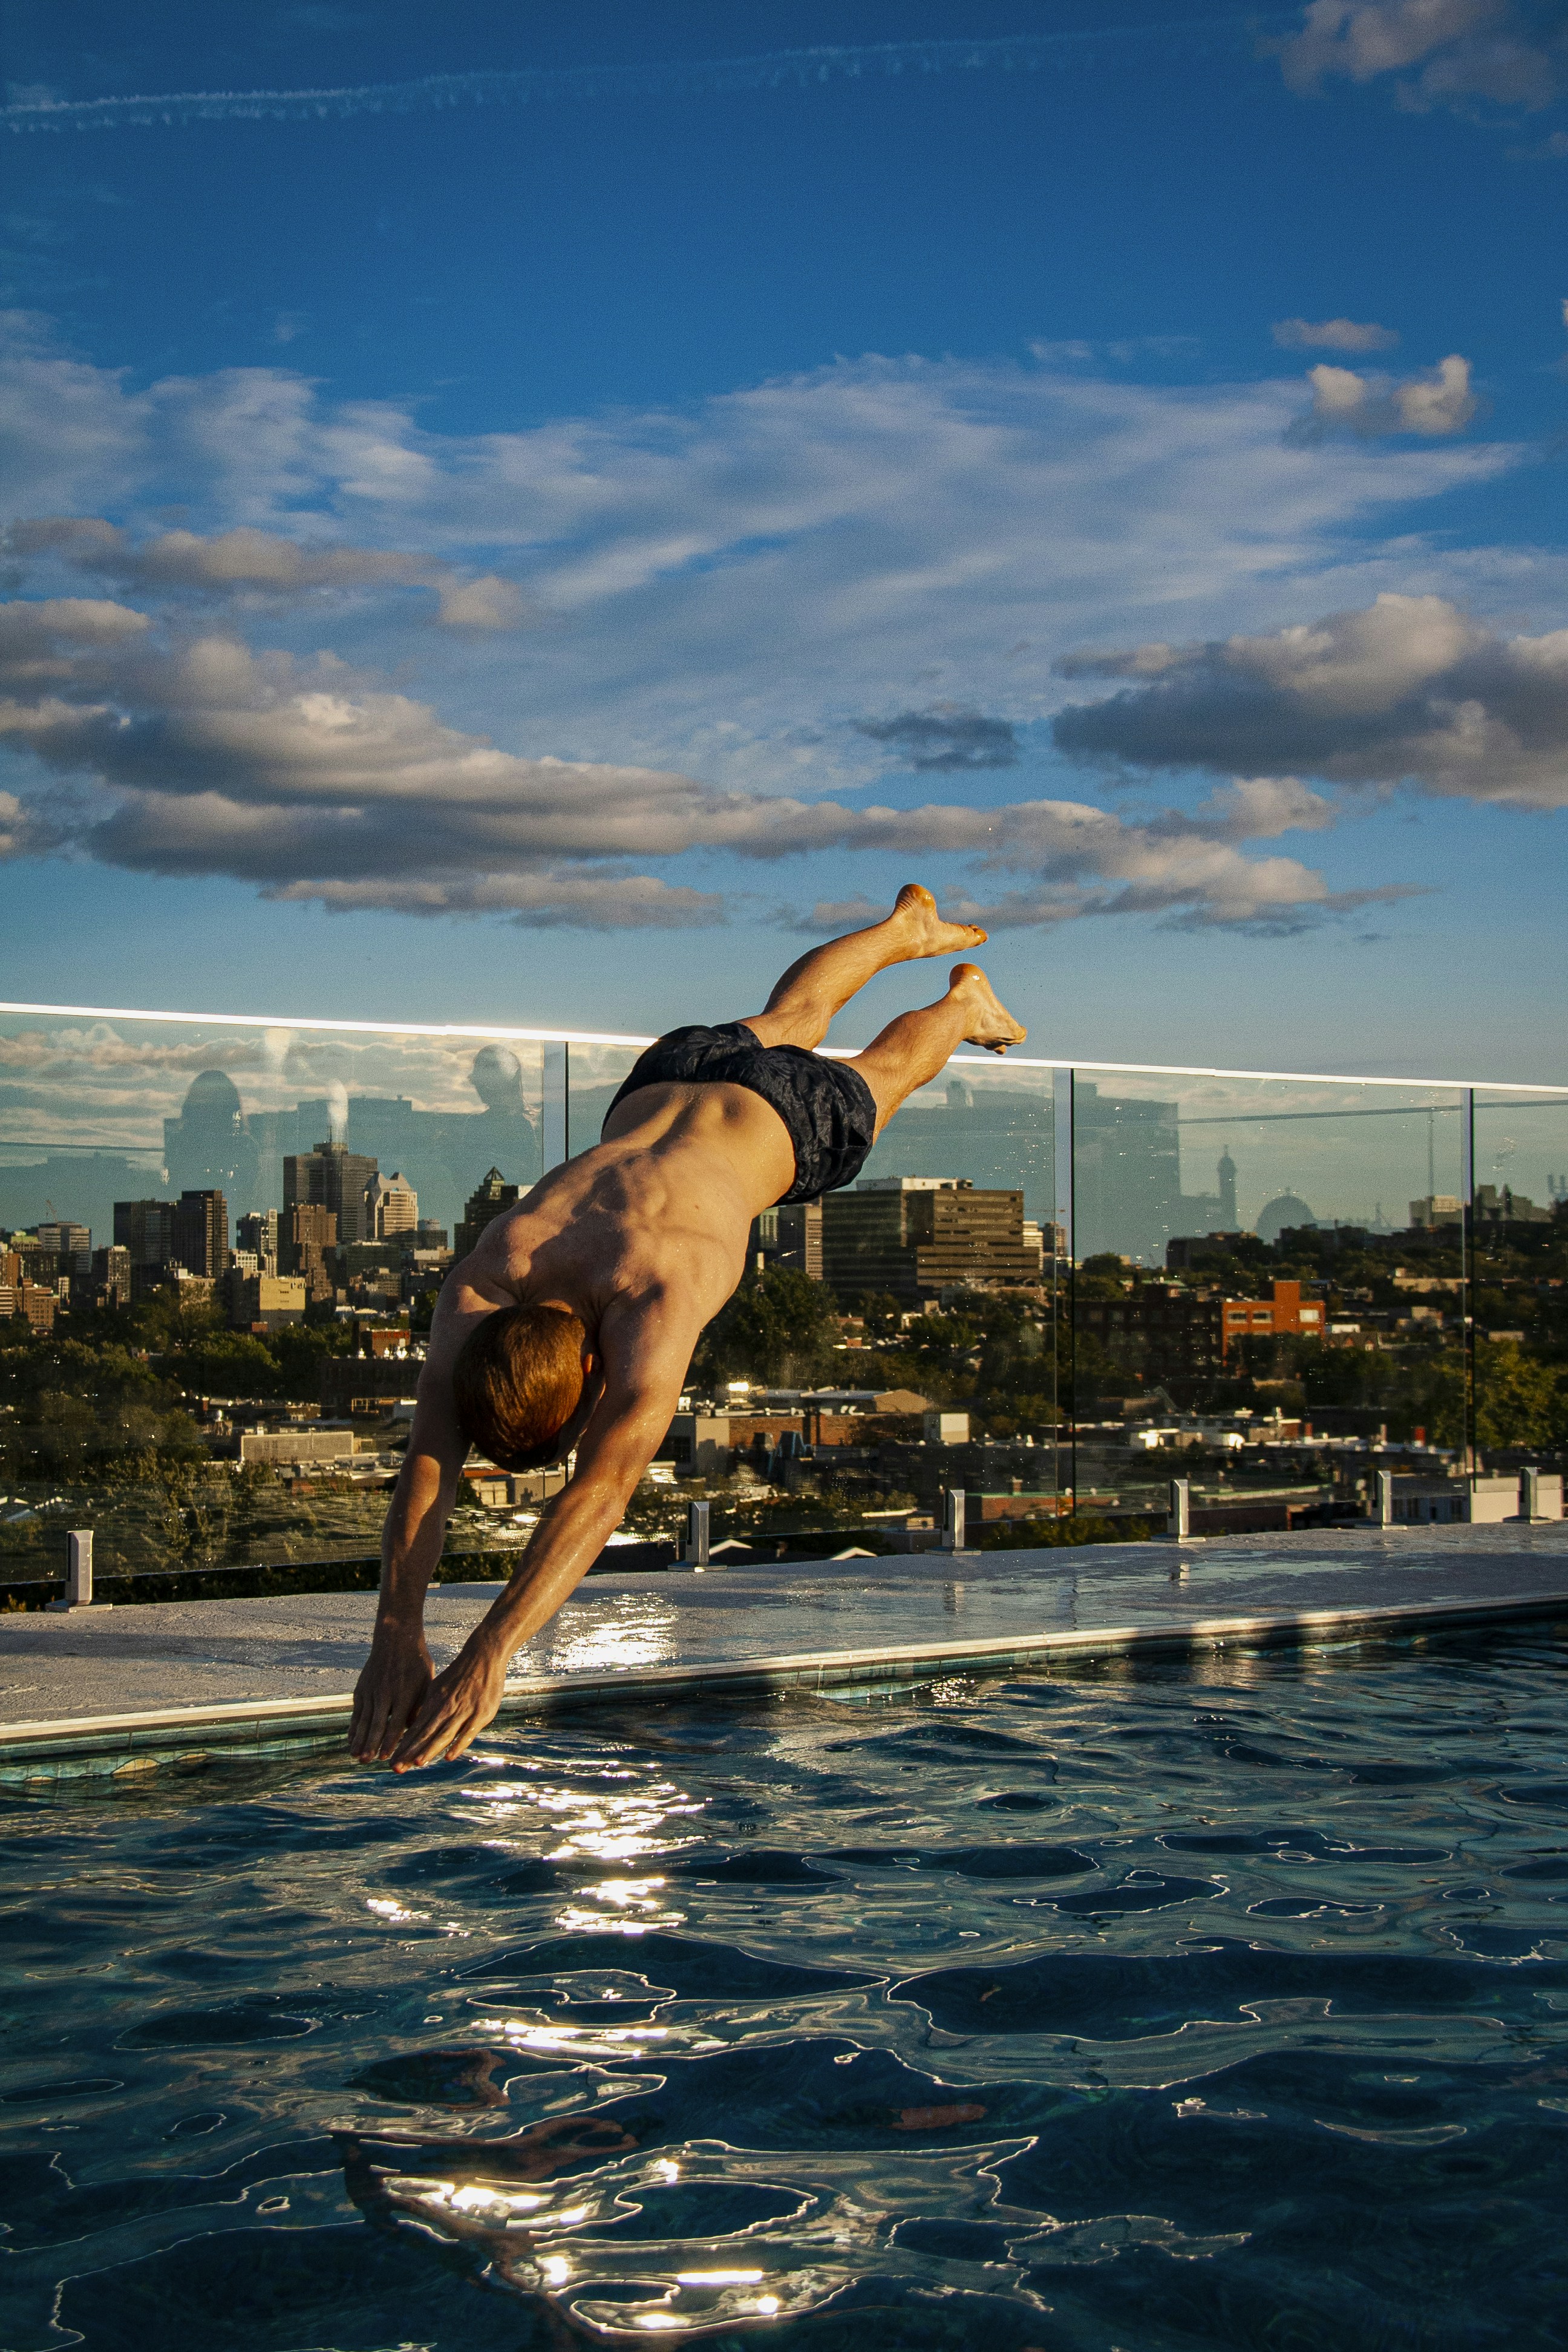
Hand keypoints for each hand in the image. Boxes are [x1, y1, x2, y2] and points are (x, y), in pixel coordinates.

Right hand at [349, 1624, 433, 1760]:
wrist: (395, 1639)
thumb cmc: (416, 1663)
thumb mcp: (425, 1682)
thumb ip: (419, 1706)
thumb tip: (414, 1731)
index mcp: (404, 1693)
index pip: (396, 1722)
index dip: (390, 1741)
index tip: (386, 1757)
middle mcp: (385, 1693)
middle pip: (377, 1723)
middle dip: (371, 1744)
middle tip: (367, 1761)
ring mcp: (371, 1690)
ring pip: (364, 1719)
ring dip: (359, 1739)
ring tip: (356, 1756)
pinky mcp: (361, 1688)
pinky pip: (356, 1712)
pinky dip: (353, 1727)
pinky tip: (350, 1740)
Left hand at [387, 1641, 510, 1770]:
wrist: (483, 1656)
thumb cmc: (459, 1673)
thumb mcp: (438, 1687)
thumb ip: (428, 1706)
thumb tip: (414, 1724)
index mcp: (434, 1701)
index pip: (416, 1728)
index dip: (404, 1745)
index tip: (393, 1760)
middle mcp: (446, 1707)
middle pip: (426, 1734)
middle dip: (410, 1752)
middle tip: (396, 1768)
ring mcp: (464, 1711)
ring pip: (444, 1734)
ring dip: (430, 1749)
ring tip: (417, 1763)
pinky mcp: (480, 1714)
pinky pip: (467, 1733)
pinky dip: (458, 1745)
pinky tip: (448, 1757)